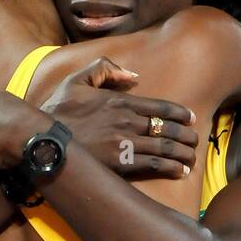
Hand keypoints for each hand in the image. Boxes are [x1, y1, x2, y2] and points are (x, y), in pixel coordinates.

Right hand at [40, 58, 197, 178]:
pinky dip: (170, 167)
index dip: (179, 114)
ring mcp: (125, 143)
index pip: (159, 107)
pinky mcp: (121, 163)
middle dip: (186, 135)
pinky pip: (153, 164)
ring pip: (165, 147)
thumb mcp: (77, 80)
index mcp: (120, 100)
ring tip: (192, 157)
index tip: (190, 119)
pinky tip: (180, 170)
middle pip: (167, 128)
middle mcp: (127, 121)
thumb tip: (133, 76)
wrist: (44, 140)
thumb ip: (104, 69)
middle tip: (196, 141)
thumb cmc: (58, 111)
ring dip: (183, 152)